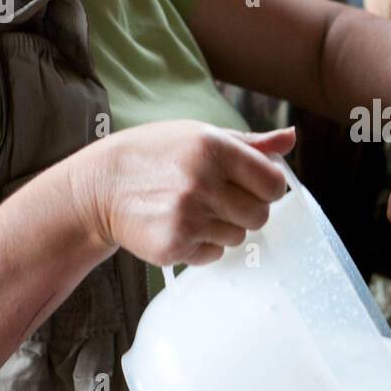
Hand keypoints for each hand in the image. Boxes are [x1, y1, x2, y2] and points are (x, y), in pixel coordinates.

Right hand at [71, 121, 293, 265]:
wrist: (100, 187)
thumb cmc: (155, 156)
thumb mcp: (199, 135)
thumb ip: (250, 143)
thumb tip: (291, 138)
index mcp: (214, 148)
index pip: (273, 182)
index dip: (268, 188)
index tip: (254, 186)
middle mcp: (202, 181)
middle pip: (260, 215)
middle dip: (246, 210)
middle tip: (218, 200)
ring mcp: (187, 216)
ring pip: (238, 237)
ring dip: (223, 228)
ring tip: (193, 210)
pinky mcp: (174, 245)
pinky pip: (213, 255)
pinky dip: (201, 246)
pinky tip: (179, 226)